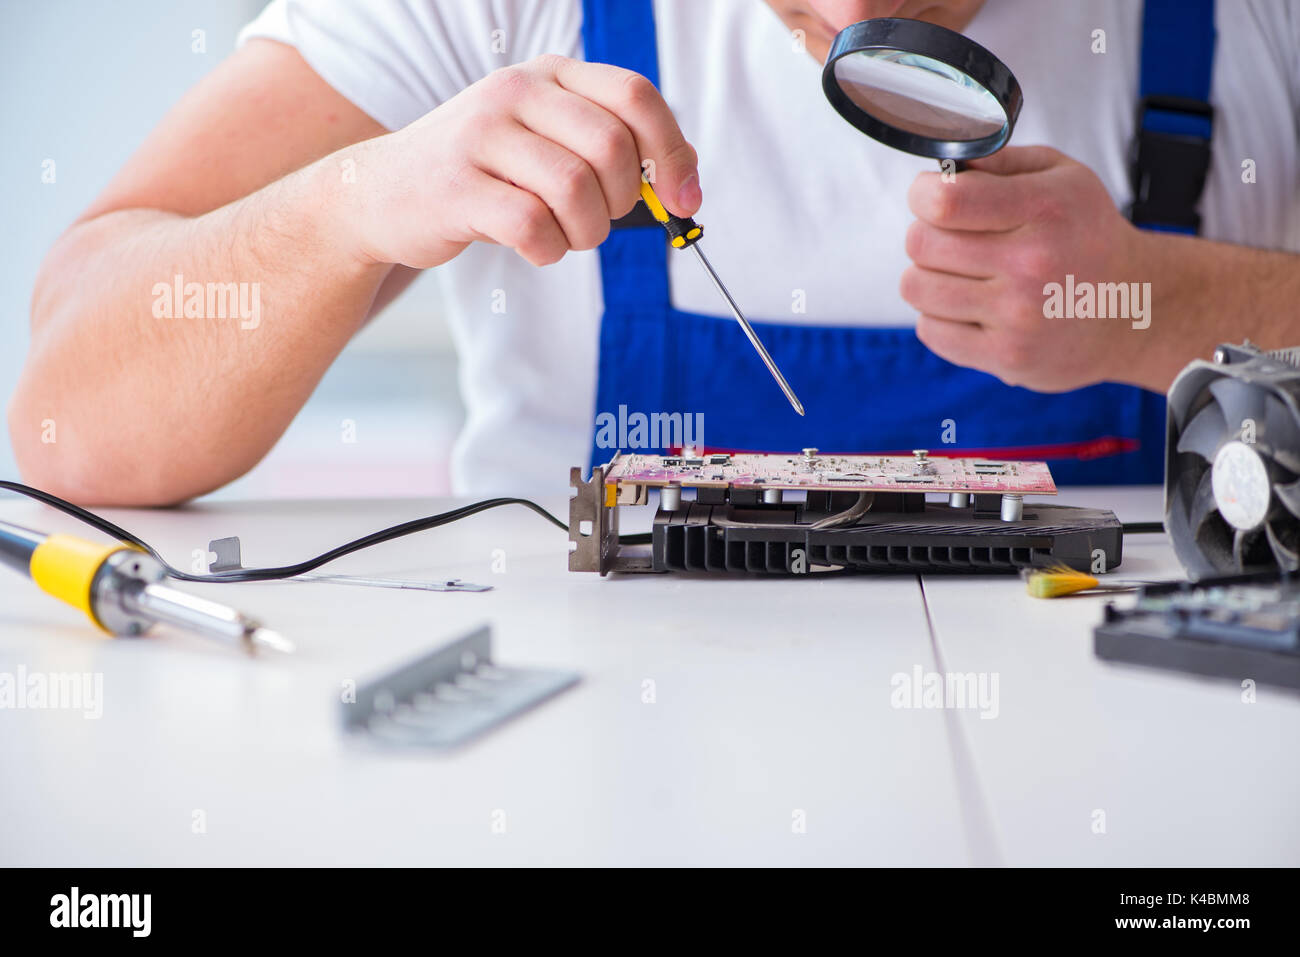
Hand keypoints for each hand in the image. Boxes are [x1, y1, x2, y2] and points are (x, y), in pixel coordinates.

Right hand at [338, 55, 700, 268]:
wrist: (382, 194)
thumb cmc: (483, 175)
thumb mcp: (546, 143)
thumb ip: (611, 151)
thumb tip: (685, 187)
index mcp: (547, 74)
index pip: (635, 97)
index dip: (672, 153)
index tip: (684, 201)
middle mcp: (515, 91)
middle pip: (612, 148)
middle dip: (622, 204)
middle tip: (598, 222)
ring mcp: (480, 135)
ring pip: (576, 190)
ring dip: (586, 233)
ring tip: (565, 237)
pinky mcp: (455, 187)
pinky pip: (533, 226)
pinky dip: (548, 251)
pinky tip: (534, 247)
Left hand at [900, 146, 1156, 391]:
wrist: (1132, 309)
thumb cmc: (1085, 235)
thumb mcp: (1061, 177)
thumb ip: (999, 162)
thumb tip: (943, 167)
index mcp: (1045, 210)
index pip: (945, 201)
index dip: (924, 194)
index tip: (932, 197)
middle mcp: (1031, 265)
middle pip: (921, 244)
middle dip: (927, 234)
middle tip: (952, 238)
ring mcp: (1018, 317)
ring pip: (916, 288)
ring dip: (928, 276)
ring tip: (960, 273)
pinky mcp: (1006, 358)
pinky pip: (929, 331)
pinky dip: (938, 317)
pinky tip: (970, 307)